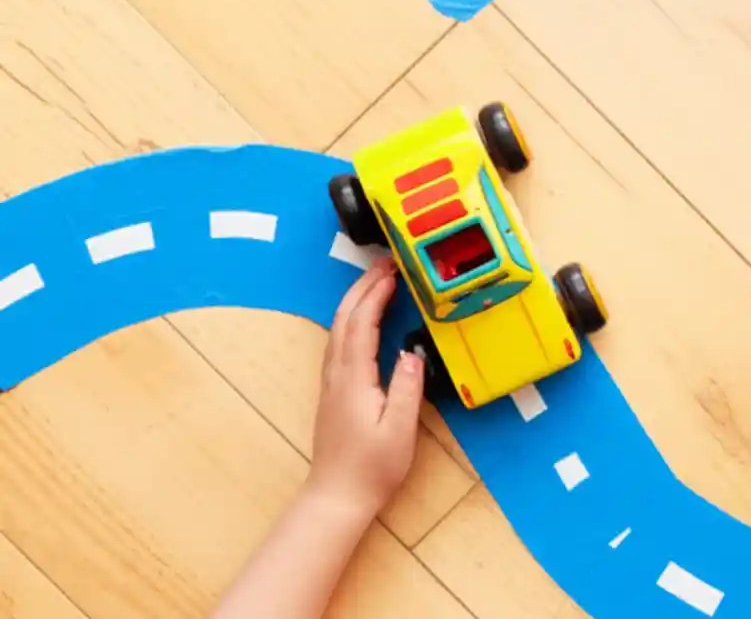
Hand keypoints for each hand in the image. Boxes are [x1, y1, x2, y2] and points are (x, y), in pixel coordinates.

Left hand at [306, 257, 424, 519]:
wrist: (338, 495)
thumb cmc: (372, 467)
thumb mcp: (399, 429)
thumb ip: (407, 387)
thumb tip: (413, 351)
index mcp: (354, 378)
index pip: (362, 323)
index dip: (376, 293)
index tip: (394, 271)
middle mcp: (337, 373)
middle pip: (344, 318)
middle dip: (363, 286)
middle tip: (386, 263)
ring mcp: (332, 381)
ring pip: (338, 328)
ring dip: (356, 299)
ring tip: (378, 281)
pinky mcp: (334, 390)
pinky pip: (340, 341)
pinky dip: (353, 318)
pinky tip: (364, 318)